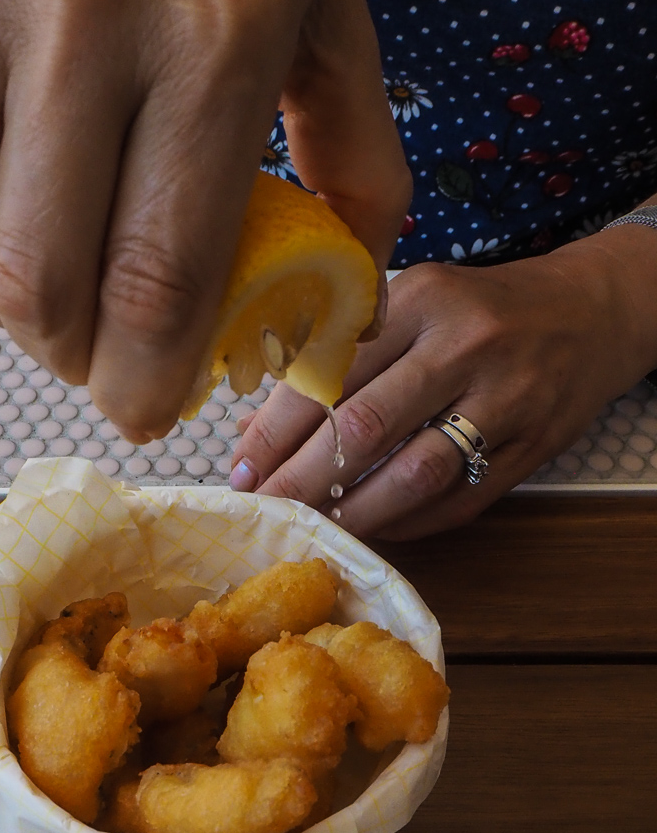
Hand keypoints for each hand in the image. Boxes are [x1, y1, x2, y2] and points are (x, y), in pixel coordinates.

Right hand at [0, 0, 409, 442]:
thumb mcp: (323, 9)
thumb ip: (349, 157)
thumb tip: (344, 288)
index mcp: (211, 39)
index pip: (155, 280)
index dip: (145, 379)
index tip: (151, 410)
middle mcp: (78, 28)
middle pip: (40, 284)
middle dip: (73, 361)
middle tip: (106, 363)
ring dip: (0, 311)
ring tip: (51, 302)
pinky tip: (0, 233)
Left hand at [230, 230, 656, 539]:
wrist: (591, 311)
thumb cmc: (479, 310)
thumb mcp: (413, 305)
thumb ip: (344, 356)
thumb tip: (260, 429)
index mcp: (421, 302)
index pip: (330, 373)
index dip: (277, 430)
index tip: (242, 469)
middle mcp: (464, 346)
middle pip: (365, 428)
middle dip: (302, 479)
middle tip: (266, 509)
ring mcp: (506, 398)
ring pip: (415, 472)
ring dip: (355, 512)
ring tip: (315, 529)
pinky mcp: (533, 445)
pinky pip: (461, 499)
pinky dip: (411, 523)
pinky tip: (376, 530)